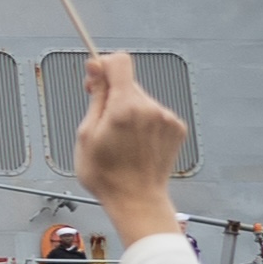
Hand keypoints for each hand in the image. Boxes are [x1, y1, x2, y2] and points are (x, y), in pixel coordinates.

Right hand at [72, 51, 186, 241]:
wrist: (137, 201)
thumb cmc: (107, 175)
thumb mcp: (86, 134)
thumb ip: (95, 97)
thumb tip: (96, 69)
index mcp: (125, 108)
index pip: (120, 62)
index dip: (103, 65)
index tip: (94, 78)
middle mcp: (151, 109)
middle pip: (129, 82)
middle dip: (113, 94)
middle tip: (101, 119)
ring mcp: (167, 119)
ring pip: (141, 98)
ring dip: (128, 109)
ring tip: (120, 138)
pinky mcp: (176, 129)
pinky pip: (155, 112)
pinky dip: (143, 121)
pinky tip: (135, 142)